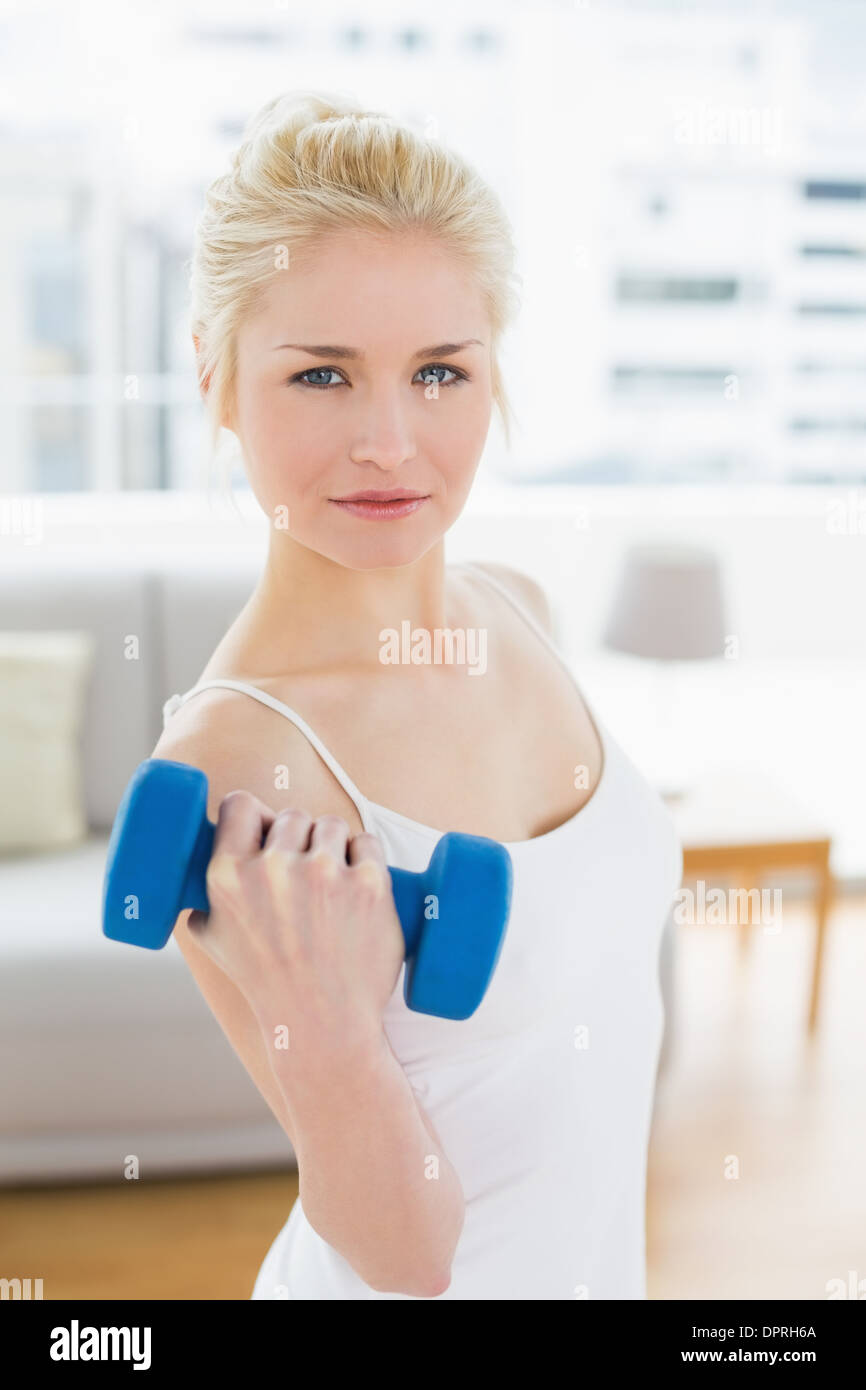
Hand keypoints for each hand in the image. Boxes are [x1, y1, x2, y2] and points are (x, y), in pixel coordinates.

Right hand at [185, 790, 404, 1047]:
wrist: (321, 1025)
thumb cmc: (267, 984)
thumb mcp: (215, 941)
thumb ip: (204, 900)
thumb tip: (196, 870)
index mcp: (228, 877)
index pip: (239, 805)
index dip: (254, 813)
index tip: (265, 827)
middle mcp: (272, 870)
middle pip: (292, 816)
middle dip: (298, 840)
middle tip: (304, 874)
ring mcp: (323, 874)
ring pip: (330, 825)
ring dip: (332, 845)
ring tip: (332, 882)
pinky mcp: (368, 884)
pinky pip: (367, 842)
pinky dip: (365, 857)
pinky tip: (359, 882)